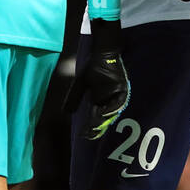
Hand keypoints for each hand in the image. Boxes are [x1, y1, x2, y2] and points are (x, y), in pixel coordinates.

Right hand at [64, 19, 130, 139]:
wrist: (102, 54)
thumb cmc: (93, 67)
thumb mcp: (80, 84)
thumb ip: (74, 98)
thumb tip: (66, 113)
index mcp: (98, 100)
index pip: (94, 117)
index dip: (90, 126)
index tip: (84, 135)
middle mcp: (108, 100)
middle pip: (103, 117)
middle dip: (98, 127)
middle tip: (91, 136)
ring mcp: (116, 95)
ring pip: (112, 112)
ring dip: (104, 120)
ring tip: (97, 128)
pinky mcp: (123, 89)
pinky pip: (119, 102)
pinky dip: (113, 108)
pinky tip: (105, 113)